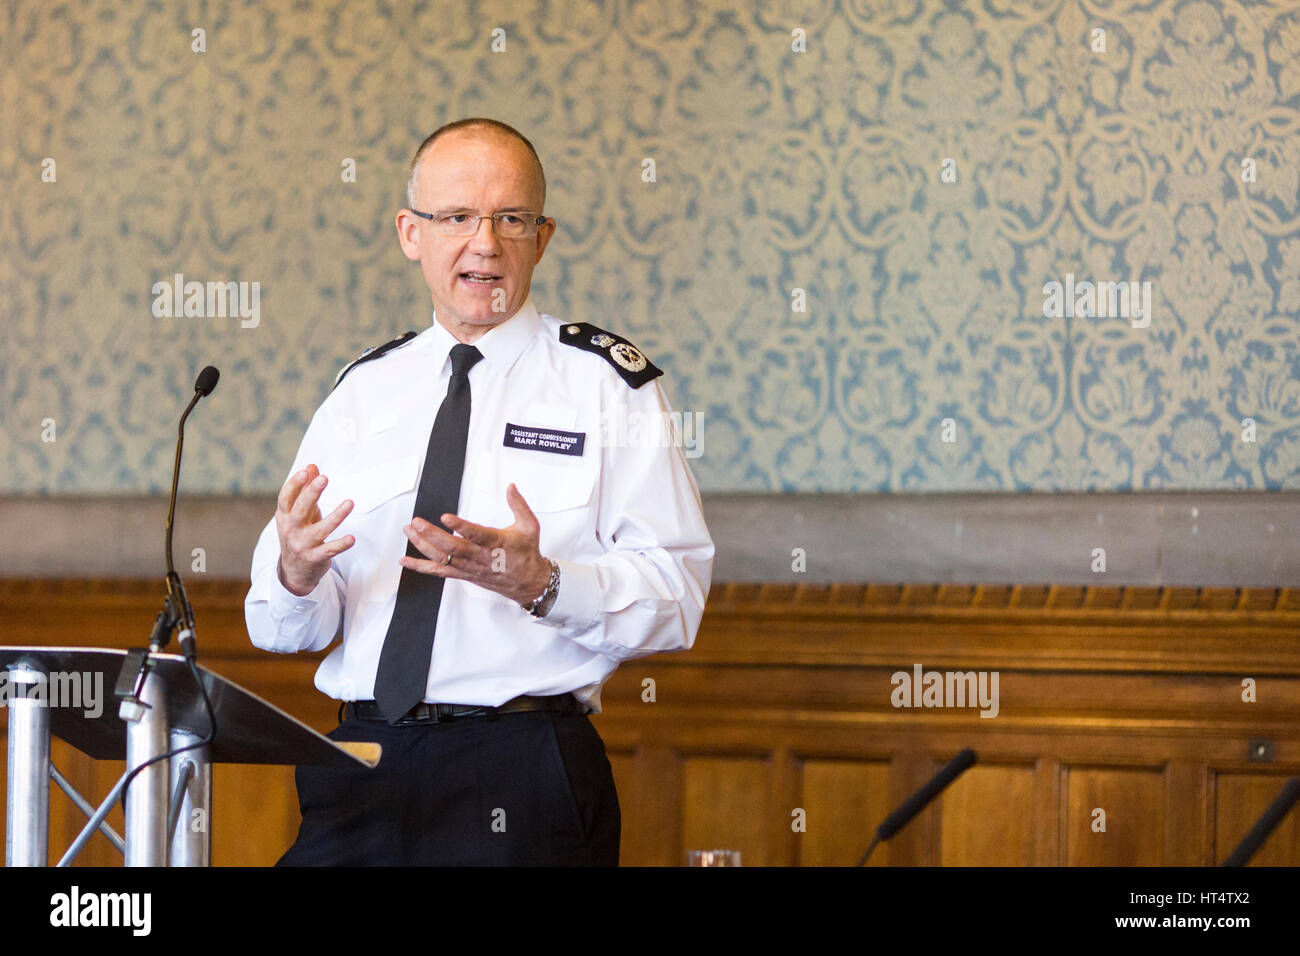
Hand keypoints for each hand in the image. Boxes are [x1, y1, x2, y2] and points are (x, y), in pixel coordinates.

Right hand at [275, 463, 354, 595]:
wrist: (294, 570)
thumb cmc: (299, 533)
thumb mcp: (299, 513)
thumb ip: (305, 490)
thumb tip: (312, 466)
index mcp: (284, 516)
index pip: (285, 498)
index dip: (294, 484)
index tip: (306, 472)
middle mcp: (291, 530)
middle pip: (300, 510)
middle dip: (311, 493)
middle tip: (324, 479)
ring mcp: (302, 545)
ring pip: (320, 529)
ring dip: (336, 516)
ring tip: (350, 502)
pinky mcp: (315, 558)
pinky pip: (329, 550)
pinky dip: (340, 544)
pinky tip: (352, 538)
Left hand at [400, 483, 551, 604]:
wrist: (528, 582)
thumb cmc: (527, 554)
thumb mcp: (529, 526)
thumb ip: (519, 504)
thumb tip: (511, 487)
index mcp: (496, 543)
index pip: (476, 534)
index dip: (460, 526)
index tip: (446, 517)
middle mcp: (480, 557)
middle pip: (452, 547)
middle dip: (431, 534)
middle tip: (416, 522)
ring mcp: (470, 567)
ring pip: (442, 558)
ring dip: (423, 545)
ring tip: (409, 531)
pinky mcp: (463, 574)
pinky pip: (439, 571)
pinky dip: (421, 566)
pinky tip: (406, 561)